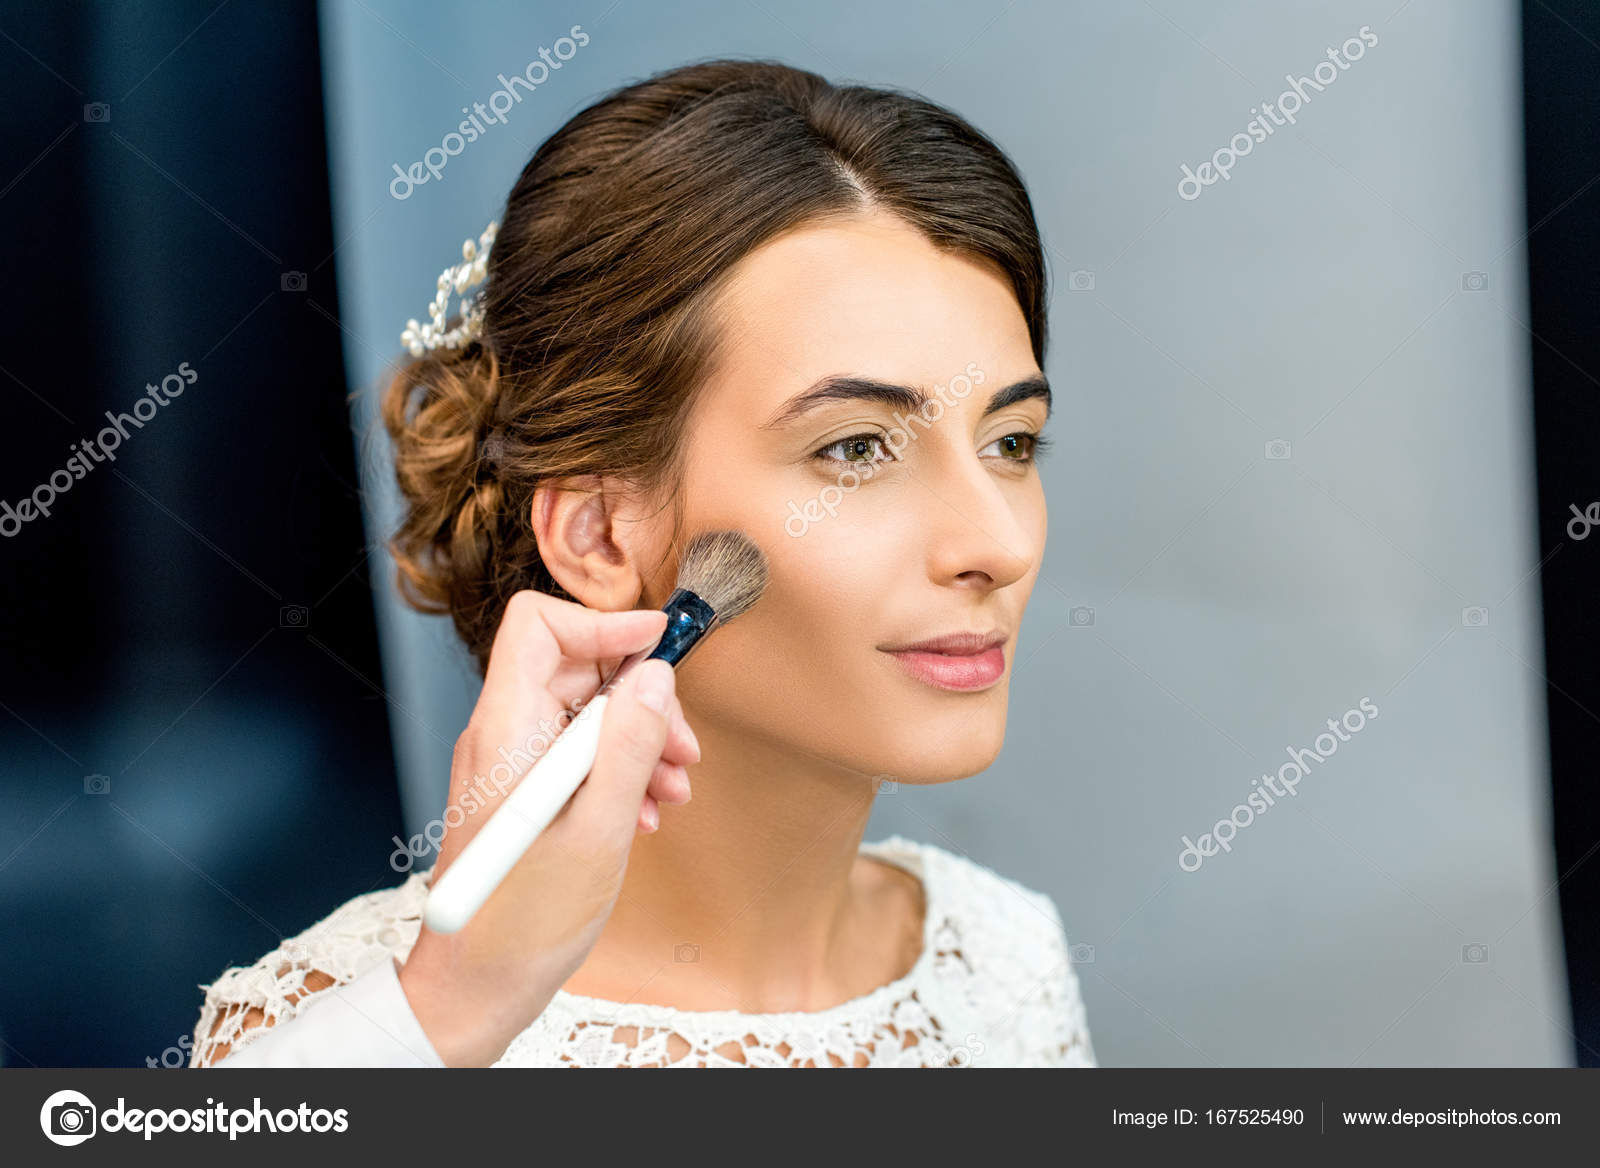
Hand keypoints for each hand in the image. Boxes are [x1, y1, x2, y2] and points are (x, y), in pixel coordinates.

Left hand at [396, 590, 699, 1065]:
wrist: (475, 990)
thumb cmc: (525, 923)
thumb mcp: (599, 832)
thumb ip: (628, 747)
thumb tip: (655, 676)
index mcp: (506, 732)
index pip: (537, 626)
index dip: (602, 623)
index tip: (660, 644)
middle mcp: (501, 736)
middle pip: (574, 669)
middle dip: (639, 698)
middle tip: (684, 748)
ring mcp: (510, 765)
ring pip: (583, 714)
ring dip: (638, 741)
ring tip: (673, 790)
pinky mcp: (523, 793)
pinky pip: (576, 755)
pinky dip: (619, 771)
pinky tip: (646, 813)